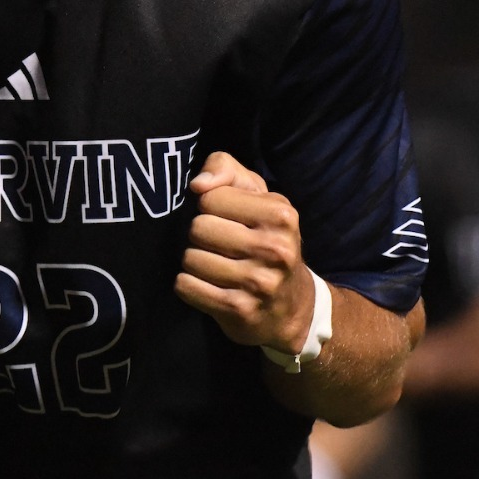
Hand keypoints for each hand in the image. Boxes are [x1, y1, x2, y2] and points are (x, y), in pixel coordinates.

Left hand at [174, 150, 316, 352]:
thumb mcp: (257, 196)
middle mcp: (275, 248)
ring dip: (194, 263)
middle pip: (198, 228)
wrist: (292, 307)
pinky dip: (188, 285)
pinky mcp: (239, 310)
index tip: (226, 219)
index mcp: (281, 215)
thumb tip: (199, 184)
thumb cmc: (267, 240)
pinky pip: (186, 286)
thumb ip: (226, 169)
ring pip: (189, 259)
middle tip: (218, 246)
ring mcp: (258, 283)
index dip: (209, 207)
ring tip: (215, 267)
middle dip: (200, 237)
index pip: (210, 198)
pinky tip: (207, 286)